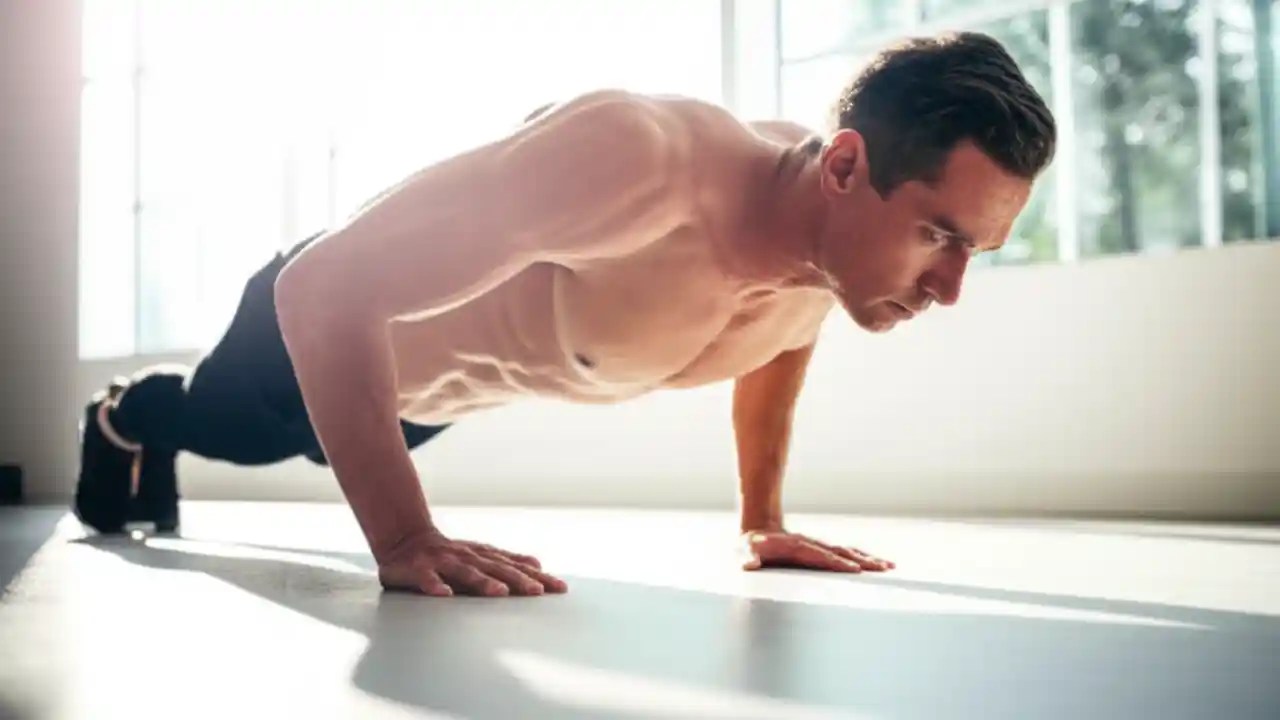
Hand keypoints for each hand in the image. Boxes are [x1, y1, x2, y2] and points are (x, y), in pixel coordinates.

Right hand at [377, 530, 567, 596]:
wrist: (404, 538)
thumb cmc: (446, 553)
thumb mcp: (479, 555)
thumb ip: (505, 561)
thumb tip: (537, 564)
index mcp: (482, 555)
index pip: (515, 566)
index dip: (537, 576)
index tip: (560, 587)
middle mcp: (466, 556)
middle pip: (496, 569)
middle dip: (517, 580)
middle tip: (537, 591)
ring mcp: (443, 562)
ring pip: (465, 572)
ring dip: (482, 582)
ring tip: (499, 593)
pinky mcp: (418, 569)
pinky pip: (427, 579)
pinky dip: (435, 586)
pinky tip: (444, 594)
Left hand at [740, 530, 894, 572]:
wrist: (757, 528)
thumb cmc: (749, 544)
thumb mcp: (743, 550)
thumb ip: (746, 557)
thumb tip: (749, 564)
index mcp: (797, 546)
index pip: (821, 556)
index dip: (837, 563)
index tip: (855, 570)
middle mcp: (812, 544)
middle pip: (842, 552)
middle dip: (863, 561)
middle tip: (883, 569)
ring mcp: (819, 546)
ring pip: (848, 551)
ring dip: (868, 559)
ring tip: (889, 567)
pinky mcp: (821, 551)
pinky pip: (846, 554)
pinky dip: (863, 558)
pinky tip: (877, 564)